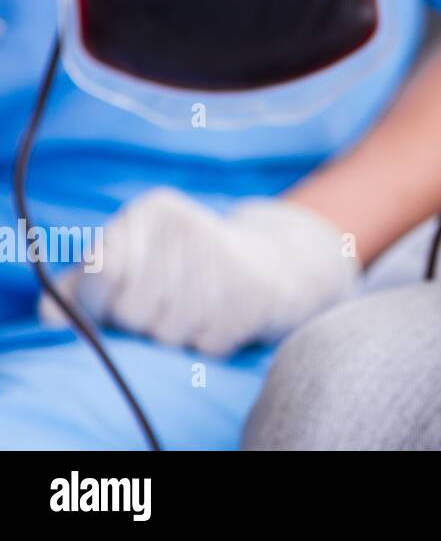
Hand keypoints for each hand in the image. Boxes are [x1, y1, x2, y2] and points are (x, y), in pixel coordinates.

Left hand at [40, 188, 358, 356]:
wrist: (274, 263)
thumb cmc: (184, 268)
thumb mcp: (134, 260)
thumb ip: (81, 286)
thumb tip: (52, 315)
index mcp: (152, 208)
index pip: (101, 274)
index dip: (103, 303)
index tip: (118, 301)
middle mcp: (189, 223)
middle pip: (133, 312)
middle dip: (145, 323)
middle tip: (168, 306)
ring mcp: (227, 255)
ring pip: (169, 333)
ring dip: (178, 338)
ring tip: (197, 313)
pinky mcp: (255, 291)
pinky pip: (207, 346)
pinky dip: (210, 344)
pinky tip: (224, 318)